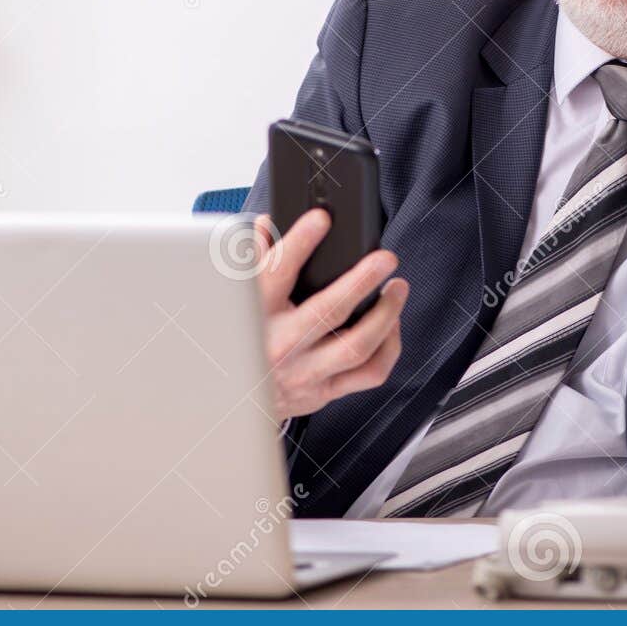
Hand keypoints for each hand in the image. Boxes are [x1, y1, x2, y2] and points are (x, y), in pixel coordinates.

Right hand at [253, 208, 406, 417]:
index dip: (300, 242)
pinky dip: (389, 347)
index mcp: (255, 315)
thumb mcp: (236, 298)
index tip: (321, 220)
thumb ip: (252, 258)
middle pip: (328, 311)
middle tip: (385, 259)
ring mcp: (305, 372)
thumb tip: (268, 224)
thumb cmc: (238, 343)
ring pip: (357, 345)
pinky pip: (369, 373)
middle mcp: (281, 345)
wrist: (229, 405)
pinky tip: (391, 326)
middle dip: (362, 280)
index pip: (276, 272)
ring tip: (396, 289)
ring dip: (386, 314)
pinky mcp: (324, 391)